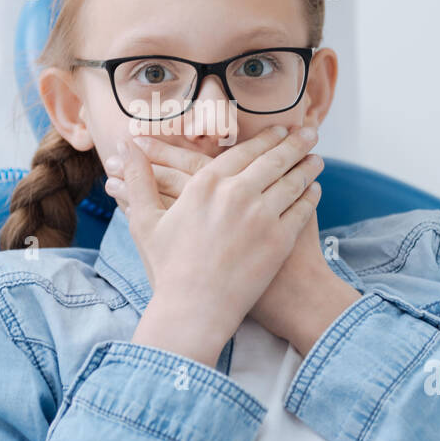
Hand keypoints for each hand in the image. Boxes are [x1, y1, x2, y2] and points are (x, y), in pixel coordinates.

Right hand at [107, 124, 322, 363]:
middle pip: (275, 159)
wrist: (194, 310)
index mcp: (207, 183)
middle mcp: (238, 193)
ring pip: (293, 181)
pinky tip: (314, 190)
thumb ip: (138, 178)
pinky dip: (311, 196)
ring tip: (317, 158)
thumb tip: (123, 145)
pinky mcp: (280, 240)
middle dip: (296, 143)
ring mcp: (263, 216)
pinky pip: (302, 210)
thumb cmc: (167, 267)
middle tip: (310, 133)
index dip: (267, 138)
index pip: (245, 150)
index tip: (280, 130)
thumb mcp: (144, 220)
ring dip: (307, 166)